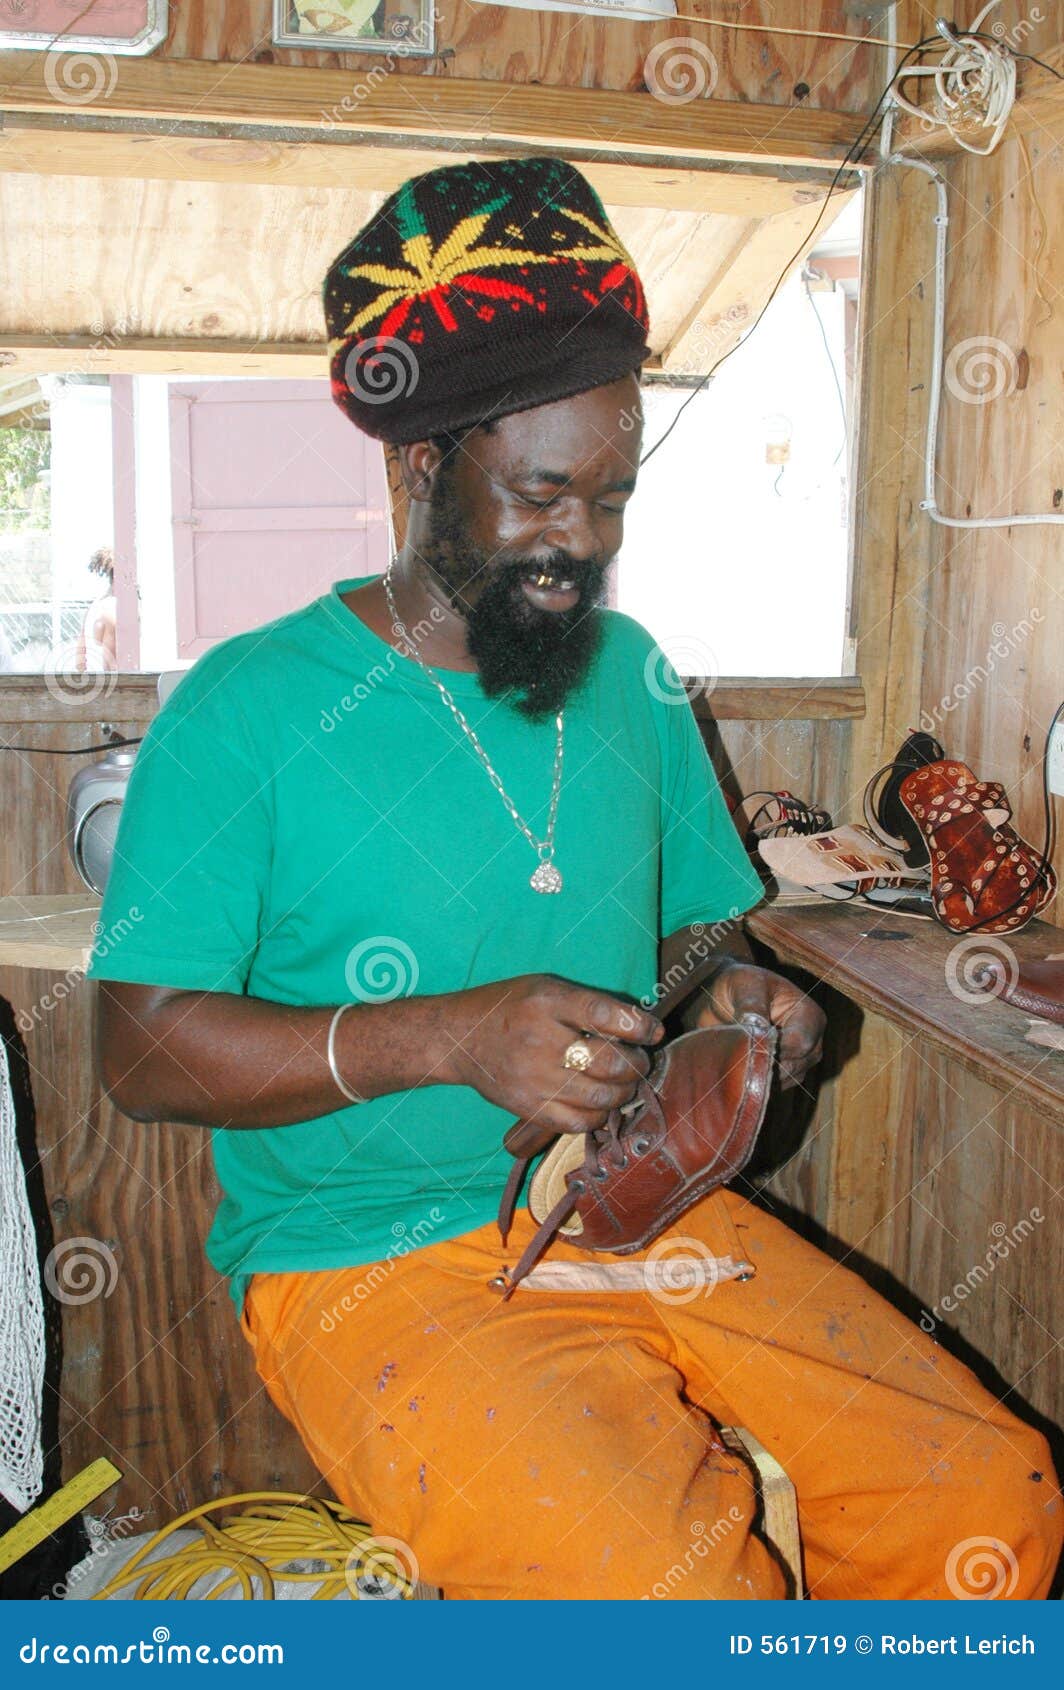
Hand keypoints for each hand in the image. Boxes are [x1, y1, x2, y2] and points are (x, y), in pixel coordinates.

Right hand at [450, 973, 663, 1133]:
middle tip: (640, 1061)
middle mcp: (541, 1040)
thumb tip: (640, 1027)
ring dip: (624, 1092)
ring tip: (624, 1083)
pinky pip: (578, 1122)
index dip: (639, 1025)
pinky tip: (600, 1103)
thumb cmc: (510, 1007)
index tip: (653, 1031)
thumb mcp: (546, 988)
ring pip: (600, 1096)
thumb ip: (588, 1004)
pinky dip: (599, 1116)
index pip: (604, 1014)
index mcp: (547, 1002)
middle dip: (637, 1064)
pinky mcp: (528, 1108)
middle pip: (609, 1061)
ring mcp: (534, 1079)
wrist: (460, 1038)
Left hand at [696, 961, 824, 1090]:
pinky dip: (756, 1084)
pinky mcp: (784, 1074)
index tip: (746, 1048)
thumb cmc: (741, 983)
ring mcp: (800, 1060)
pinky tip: (736, 1073)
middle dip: (765, 1065)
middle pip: (795, 1066)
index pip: (800, 1043)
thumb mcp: (745, 985)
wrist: (727, 996)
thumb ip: (752, 1007)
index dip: (774, 1050)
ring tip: (733, 1063)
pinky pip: (774, 1088)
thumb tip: (755, 1032)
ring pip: (784, 1081)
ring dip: (759, 1076)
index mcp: (809, 1014)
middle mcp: (812, 1040)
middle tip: (735, 1060)